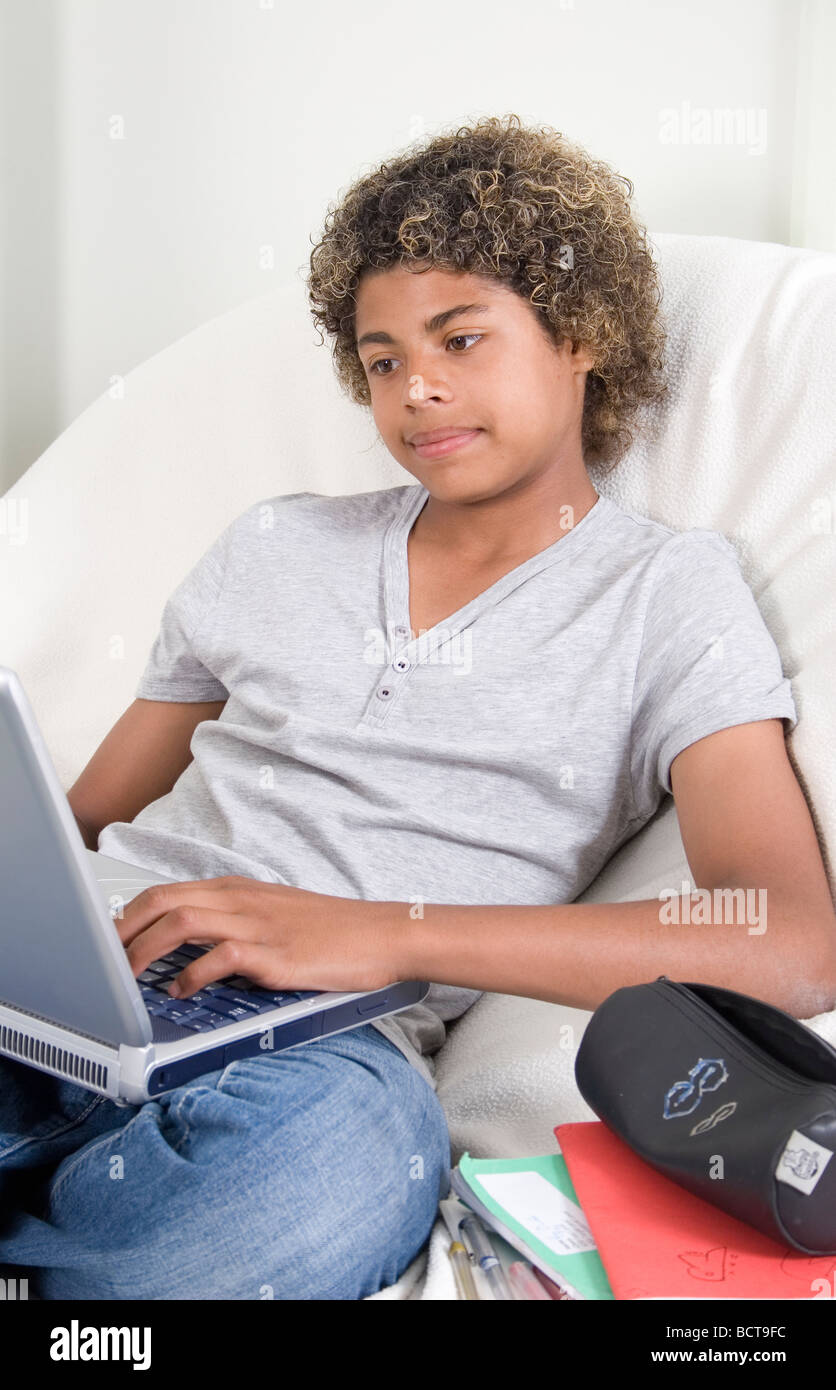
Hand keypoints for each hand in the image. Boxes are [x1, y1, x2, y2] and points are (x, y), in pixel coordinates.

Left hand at [112, 876, 403, 997]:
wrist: (380, 934)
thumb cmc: (330, 930)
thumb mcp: (272, 915)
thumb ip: (231, 922)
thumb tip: (188, 946)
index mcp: (236, 889)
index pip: (166, 892)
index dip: (127, 916)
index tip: (106, 941)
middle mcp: (240, 900)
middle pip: (162, 901)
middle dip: (122, 931)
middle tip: (101, 961)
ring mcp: (256, 924)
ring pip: (180, 922)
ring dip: (144, 951)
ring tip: (127, 978)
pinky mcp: (273, 953)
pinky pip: (218, 957)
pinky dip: (190, 975)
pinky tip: (181, 992)